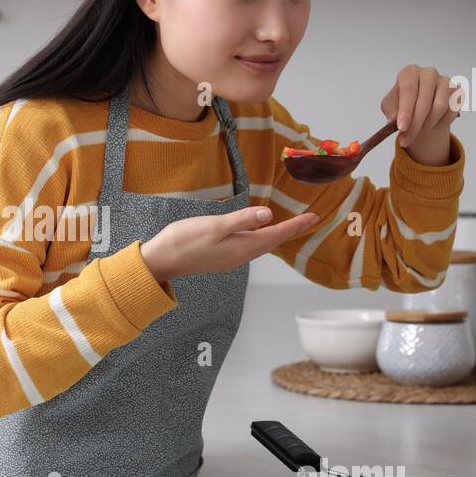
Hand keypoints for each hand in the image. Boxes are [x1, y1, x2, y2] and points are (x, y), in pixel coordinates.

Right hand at [140, 207, 317, 282]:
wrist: (161, 261)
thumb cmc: (184, 241)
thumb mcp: (214, 226)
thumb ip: (242, 220)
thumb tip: (269, 215)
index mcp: (241, 248)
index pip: (275, 235)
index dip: (295, 225)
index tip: (313, 216)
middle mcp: (240, 256)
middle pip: (272, 242)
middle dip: (291, 230)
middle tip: (309, 219)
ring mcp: (231, 258)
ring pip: (262, 246)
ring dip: (277, 236)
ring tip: (291, 226)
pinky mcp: (222, 257)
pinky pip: (251, 247)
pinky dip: (262, 238)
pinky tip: (260, 234)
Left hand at [380, 64, 461, 163]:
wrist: (420, 104)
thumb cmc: (402, 102)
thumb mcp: (390, 106)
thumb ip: (391, 111)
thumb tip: (394, 121)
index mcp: (410, 72)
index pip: (409, 90)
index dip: (406, 111)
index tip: (402, 128)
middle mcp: (429, 73)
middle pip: (425, 101)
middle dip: (415, 124)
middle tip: (406, 140)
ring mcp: (445, 81)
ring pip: (440, 107)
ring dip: (427, 124)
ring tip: (418, 131)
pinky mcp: (457, 91)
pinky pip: (452, 111)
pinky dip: (442, 122)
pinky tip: (432, 125)